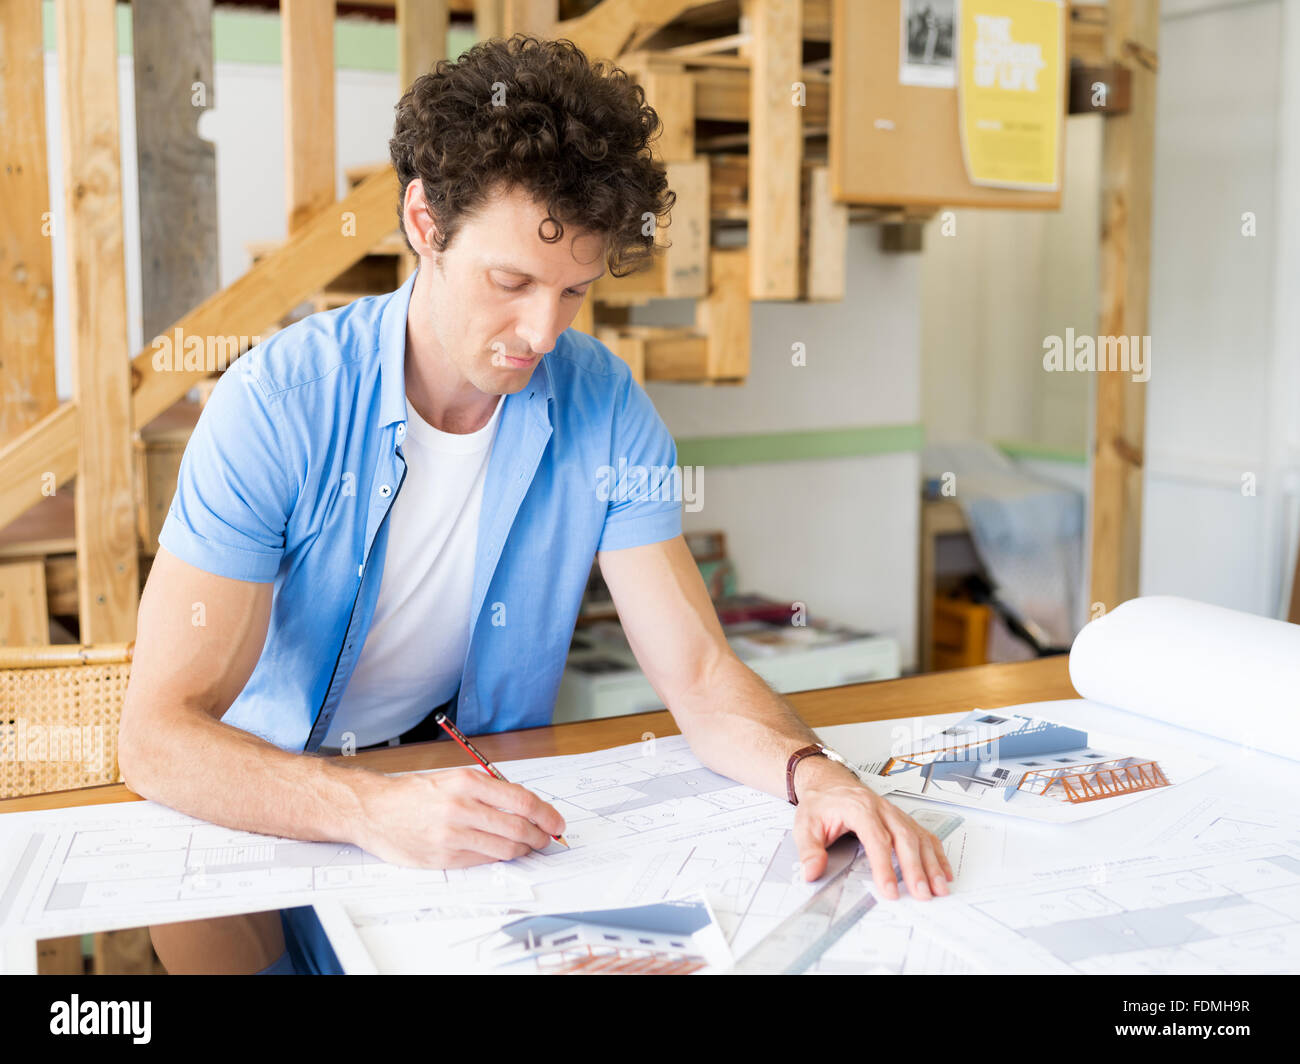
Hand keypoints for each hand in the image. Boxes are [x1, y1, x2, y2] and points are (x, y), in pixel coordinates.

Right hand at [353, 767, 566, 868]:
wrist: (375, 811)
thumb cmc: (415, 793)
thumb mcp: (453, 778)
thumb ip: (488, 790)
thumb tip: (525, 807)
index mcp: (467, 782)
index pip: (521, 800)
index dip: (546, 814)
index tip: (556, 822)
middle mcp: (461, 808)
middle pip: (517, 827)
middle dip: (540, 836)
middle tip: (546, 839)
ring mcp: (452, 835)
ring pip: (504, 849)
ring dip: (523, 850)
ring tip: (527, 847)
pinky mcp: (444, 857)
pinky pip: (483, 861)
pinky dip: (498, 858)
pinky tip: (501, 853)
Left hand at [792, 758, 952, 900]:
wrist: (829, 783)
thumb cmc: (821, 803)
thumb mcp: (805, 824)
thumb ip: (809, 849)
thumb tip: (812, 871)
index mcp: (859, 808)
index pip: (876, 839)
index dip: (884, 866)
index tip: (888, 890)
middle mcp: (882, 809)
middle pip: (904, 838)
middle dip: (915, 868)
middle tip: (921, 893)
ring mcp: (895, 813)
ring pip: (919, 837)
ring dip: (931, 864)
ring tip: (939, 887)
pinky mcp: (902, 819)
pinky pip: (925, 834)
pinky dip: (936, 853)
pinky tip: (943, 871)